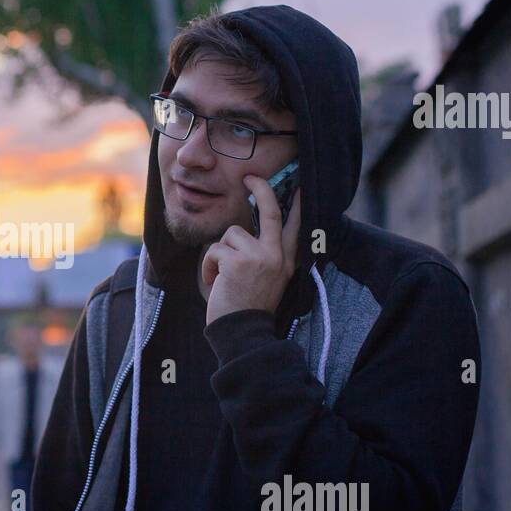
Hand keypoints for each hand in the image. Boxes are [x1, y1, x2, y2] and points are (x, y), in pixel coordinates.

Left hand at [200, 178, 300, 324]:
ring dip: (220, 252)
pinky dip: (208, 266)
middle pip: (271, 211)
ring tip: (221, 276)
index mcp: (287, 262)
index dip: (298, 206)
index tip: (301, 188)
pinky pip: (215, 250)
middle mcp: (277, 256)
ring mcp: (260, 257)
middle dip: (261, 189)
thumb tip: (247, 234)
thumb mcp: (268, 282)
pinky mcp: (238, 261)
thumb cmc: (248, 308)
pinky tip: (214, 282)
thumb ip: (265, 257)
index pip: (296, 227)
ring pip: (231, 233)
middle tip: (249, 178)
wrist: (242, 333)